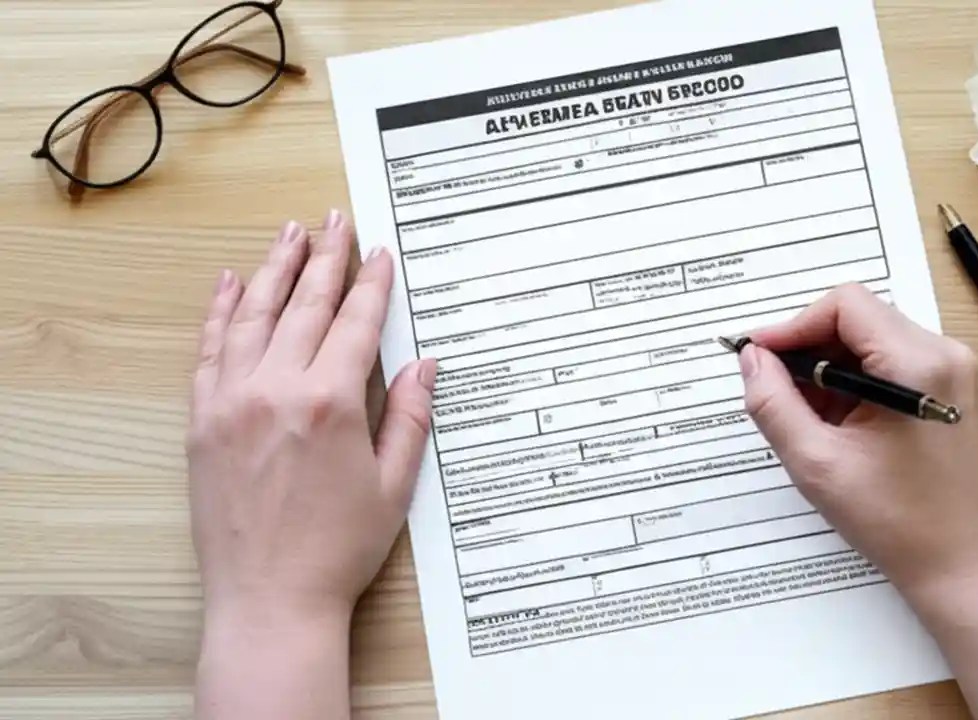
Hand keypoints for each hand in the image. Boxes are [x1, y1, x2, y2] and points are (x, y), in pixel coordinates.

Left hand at [186, 209, 436, 625]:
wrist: (270, 600)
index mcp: (332, 402)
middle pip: (304, 305)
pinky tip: (231, 284)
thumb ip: (409, 417)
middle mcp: (277, 389)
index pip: (355, 323)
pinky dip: (221, 313)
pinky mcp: (202, 421)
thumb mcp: (393, 485)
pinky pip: (210, 350)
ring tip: (290, 234)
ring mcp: (232, 401)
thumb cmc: (338, 550)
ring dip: (274, 269)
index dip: (372, 284)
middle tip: (336, 222)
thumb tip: (424, 364)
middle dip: (325, 258)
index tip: (380, 253)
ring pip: (254, 316)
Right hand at [738, 283, 977, 598]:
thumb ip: (774, 403)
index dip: (794, 326)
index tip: (760, 357)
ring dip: (830, 368)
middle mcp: (944, 355)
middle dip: (809, 349)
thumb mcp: (817, 463)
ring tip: (808, 417)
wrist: (959, 566)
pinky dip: (855, 382)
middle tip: (775, 390)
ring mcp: (953, 372)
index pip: (845, 305)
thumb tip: (752, 359)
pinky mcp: (951, 391)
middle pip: (859, 318)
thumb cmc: (896, 522)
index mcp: (918, 365)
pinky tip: (837, 424)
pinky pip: (891, 363)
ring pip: (872, 340)